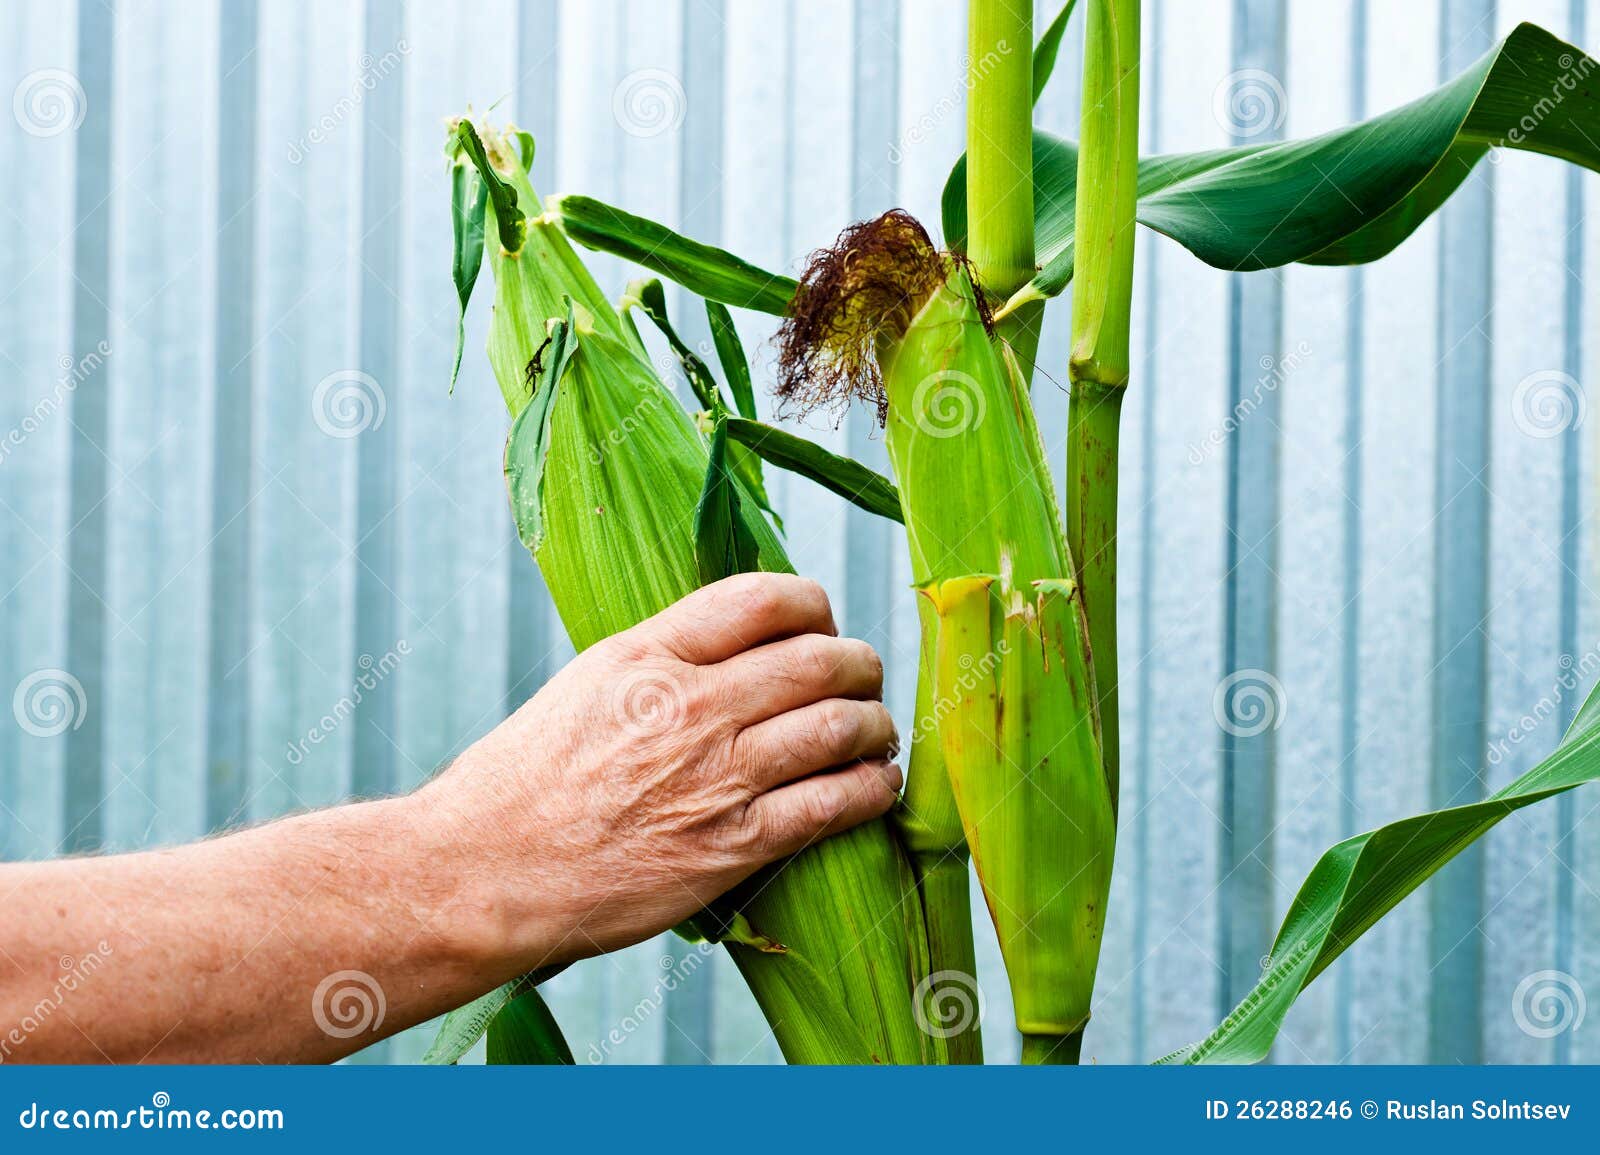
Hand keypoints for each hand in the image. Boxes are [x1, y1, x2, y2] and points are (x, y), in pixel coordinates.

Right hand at [417, 573, 901, 970]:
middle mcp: (690, 705)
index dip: (816, 604)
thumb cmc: (524, 781)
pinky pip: (833, 805)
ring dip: (875, 726)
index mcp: (649, 654)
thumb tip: (739, 642)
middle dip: (859, 665)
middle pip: (820, 659)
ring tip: (876, 733)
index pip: (765, 598)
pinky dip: (869, 790)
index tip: (823, 623)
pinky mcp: (731, 846)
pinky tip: (874, 786)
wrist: (482, 872)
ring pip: (839, 727)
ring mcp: (715, 776)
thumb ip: (665, 657)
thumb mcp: (587, 684)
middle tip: (863, 679)